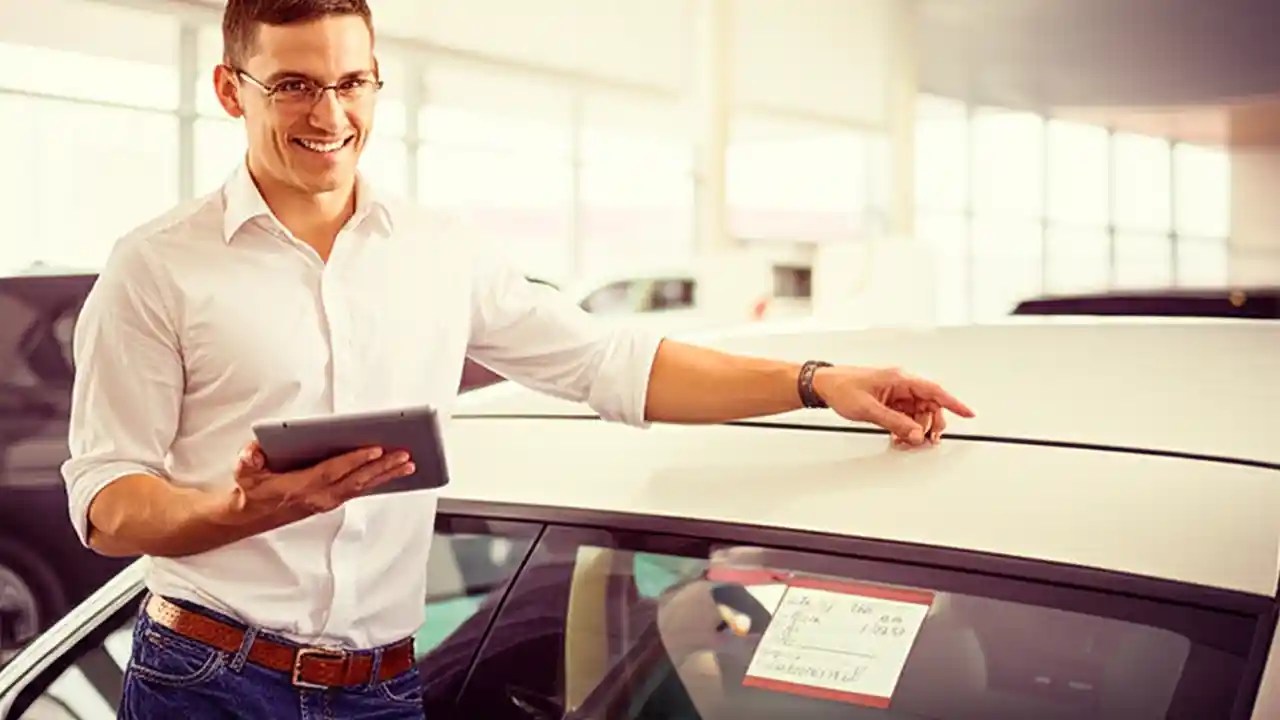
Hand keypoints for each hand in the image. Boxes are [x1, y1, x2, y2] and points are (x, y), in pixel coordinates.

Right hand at [229, 442, 415, 522]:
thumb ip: (248, 459)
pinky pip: (359, 491)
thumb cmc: (251, 490)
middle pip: (356, 480)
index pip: (333, 471)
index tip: (375, 450)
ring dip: (386, 475)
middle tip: (405, 455)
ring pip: (362, 487)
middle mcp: (319, 497)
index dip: (355, 461)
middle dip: (382, 467)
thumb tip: (253, 452)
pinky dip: (378, 481)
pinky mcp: (331, 501)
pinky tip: (393, 473)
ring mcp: (327, 501)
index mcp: (301, 487)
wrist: (248, 516)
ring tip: (409, 464)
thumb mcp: (243, 472)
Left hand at [812, 366, 974, 446]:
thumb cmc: (841, 387)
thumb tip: (915, 433)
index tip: (968, 413)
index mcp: (899, 378)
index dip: (953, 403)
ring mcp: (895, 392)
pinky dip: (905, 427)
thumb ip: (894, 423)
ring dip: (916, 428)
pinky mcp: (888, 400)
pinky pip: (905, 415)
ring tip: (906, 440)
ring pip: (918, 412)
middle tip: (927, 440)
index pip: (934, 390)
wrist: (822, 385)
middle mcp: (900, 384)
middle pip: (929, 405)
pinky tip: (898, 435)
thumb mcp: (869, 409)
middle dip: (930, 423)